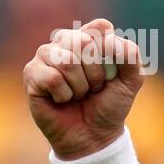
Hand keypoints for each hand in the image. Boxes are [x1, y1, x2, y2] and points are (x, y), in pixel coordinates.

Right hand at [23, 18, 145, 159]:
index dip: (110, 52)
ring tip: (78, 94)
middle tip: (93, 88)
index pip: (100, 28)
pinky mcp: (31, 74)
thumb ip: (131, 56)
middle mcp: (65, 41)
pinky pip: (52, 77)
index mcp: (89, 37)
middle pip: (82, 41)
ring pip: (65, 60)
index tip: (111, 73)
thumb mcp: (131, 81)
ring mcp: (45, 56)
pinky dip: (64, 94)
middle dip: (95, 73)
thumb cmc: (110, 105)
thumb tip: (110, 39)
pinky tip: (62, 100)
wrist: (94, 135)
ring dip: (80, 86)